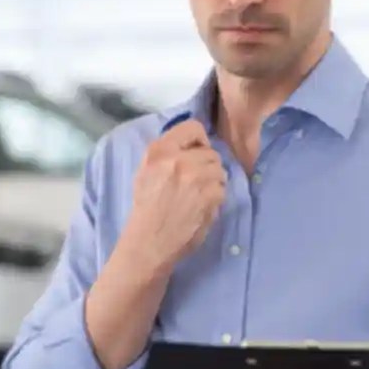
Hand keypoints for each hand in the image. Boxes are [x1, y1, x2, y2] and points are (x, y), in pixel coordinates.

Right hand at [119, 119, 227, 269]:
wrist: (149, 241)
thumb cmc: (146, 207)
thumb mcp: (146, 171)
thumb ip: (167, 153)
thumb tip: (195, 145)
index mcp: (159, 150)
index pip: (193, 128)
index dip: (199, 141)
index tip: (196, 154)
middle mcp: (179, 159)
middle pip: (210, 152)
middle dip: (206, 166)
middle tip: (194, 183)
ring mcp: (197, 177)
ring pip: (219, 170)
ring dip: (213, 182)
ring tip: (197, 196)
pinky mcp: (211, 195)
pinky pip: (222, 189)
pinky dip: (215, 198)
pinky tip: (200, 208)